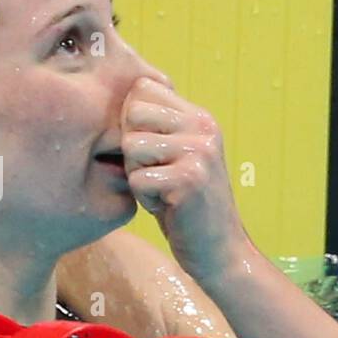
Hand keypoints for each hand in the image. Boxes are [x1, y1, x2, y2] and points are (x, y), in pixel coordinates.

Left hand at [120, 76, 248, 281]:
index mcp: (199, 115)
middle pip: (131, 114)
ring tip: (162, 189)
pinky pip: (136, 179)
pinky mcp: (190, 178)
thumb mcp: (174, 155)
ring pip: (131, 146)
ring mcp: (199, 150)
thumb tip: (117, 93)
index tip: (153, 152)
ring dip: (137, 175)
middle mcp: (203, 126)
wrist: (219, 250)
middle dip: (131, 149)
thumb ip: (155, 126)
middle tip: (156, 174)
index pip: (142, 88)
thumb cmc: (184, 204)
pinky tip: (168, 206)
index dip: (132, 121)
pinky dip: (145, 199)